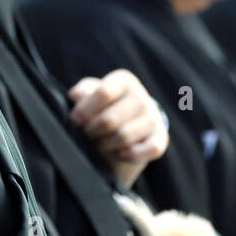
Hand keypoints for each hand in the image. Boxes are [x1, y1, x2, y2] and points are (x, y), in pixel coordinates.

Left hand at [67, 69, 167, 187]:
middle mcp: (141, 97)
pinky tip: (120, 153)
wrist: (127, 123)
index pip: (103, 93)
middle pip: (110, 119)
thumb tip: (76, 95)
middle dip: (92, 131)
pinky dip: (132, 154)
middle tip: (86, 134)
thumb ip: (83, 92)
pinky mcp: (161, 138)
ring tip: (98, 143)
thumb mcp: (91, 94)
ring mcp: (153, 117)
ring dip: (106, 144)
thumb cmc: (104, 106)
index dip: (84, 110)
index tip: (74, 120)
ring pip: (124, 136)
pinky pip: (150, 149)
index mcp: (124, 81)